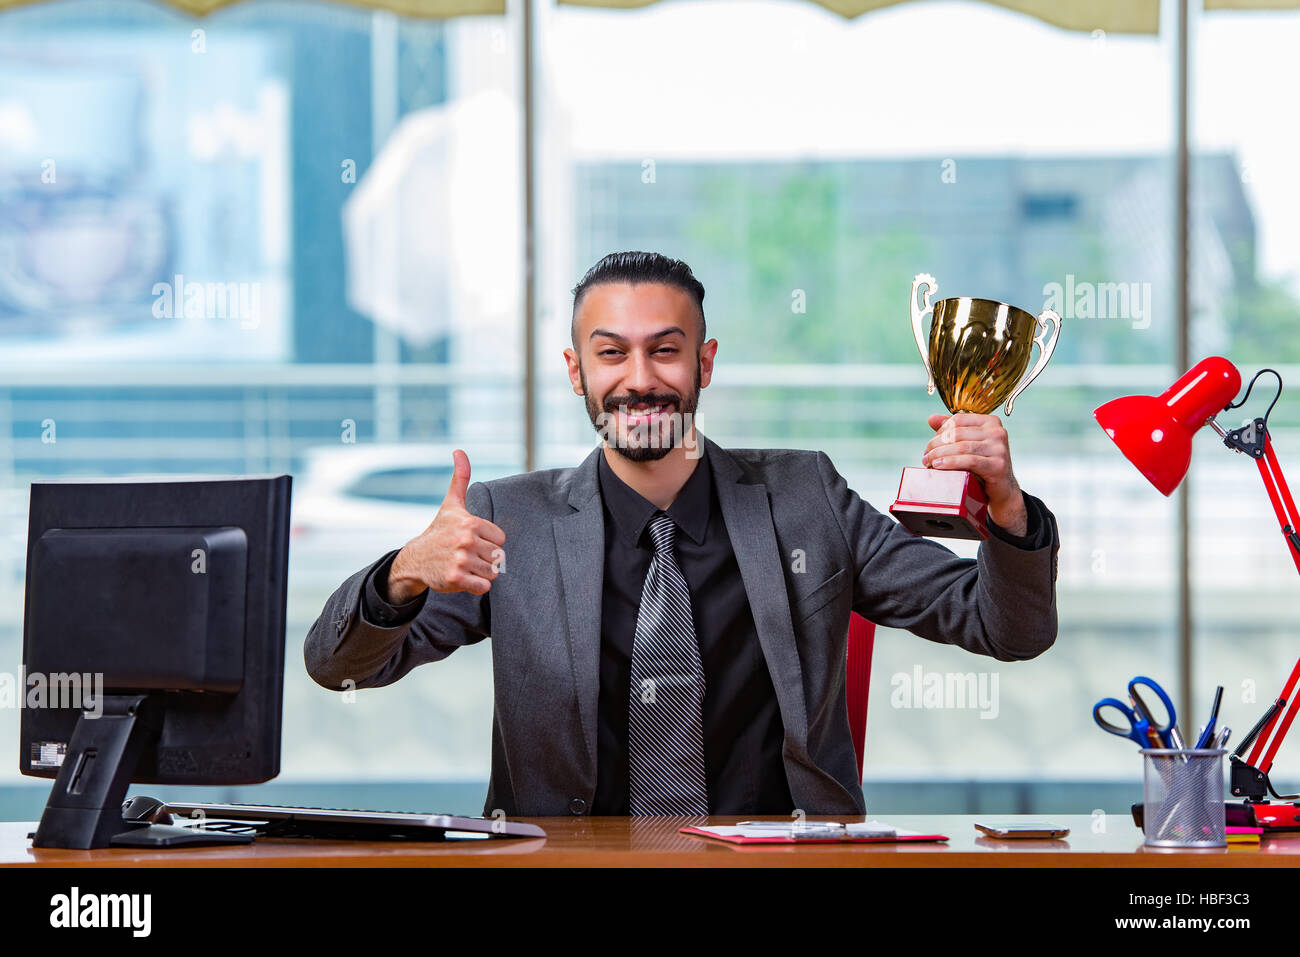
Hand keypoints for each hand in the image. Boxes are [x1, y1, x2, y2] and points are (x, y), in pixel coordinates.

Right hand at [387, 450, 506, 601]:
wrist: (416, 559)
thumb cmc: (439, 530)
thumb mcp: (451, 504)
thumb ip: (460, 478)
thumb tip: (459, 450)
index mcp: (470, 523)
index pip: (500, 540)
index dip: (488, 542)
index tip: (471, 540)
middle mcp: (466, 540)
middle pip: (497, 557)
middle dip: (484, 558)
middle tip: (465, 554)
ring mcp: (460, 560)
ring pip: (492, 572)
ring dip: (480, 572)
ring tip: (463, 565)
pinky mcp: (456, 579)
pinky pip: (484, 587)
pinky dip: (476, 586)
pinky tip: (462, 577)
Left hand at [922, 412, 1026, 536]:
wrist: (1002, 489)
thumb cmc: (982, 465)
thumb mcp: (967, 445)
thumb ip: (952, 431)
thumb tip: (931, 418)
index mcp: (990, 422)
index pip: (958, 420)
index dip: (940, 431)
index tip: (930, 445)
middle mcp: (998, 432)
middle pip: (957, 433)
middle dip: (936, 445)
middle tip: (926, 456)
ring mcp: (1000, 448)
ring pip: (961, 447)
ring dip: (940, 454)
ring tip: (928, 462)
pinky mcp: (998, 465)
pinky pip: (969, 461)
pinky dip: (950, 463)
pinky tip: (939, 466)